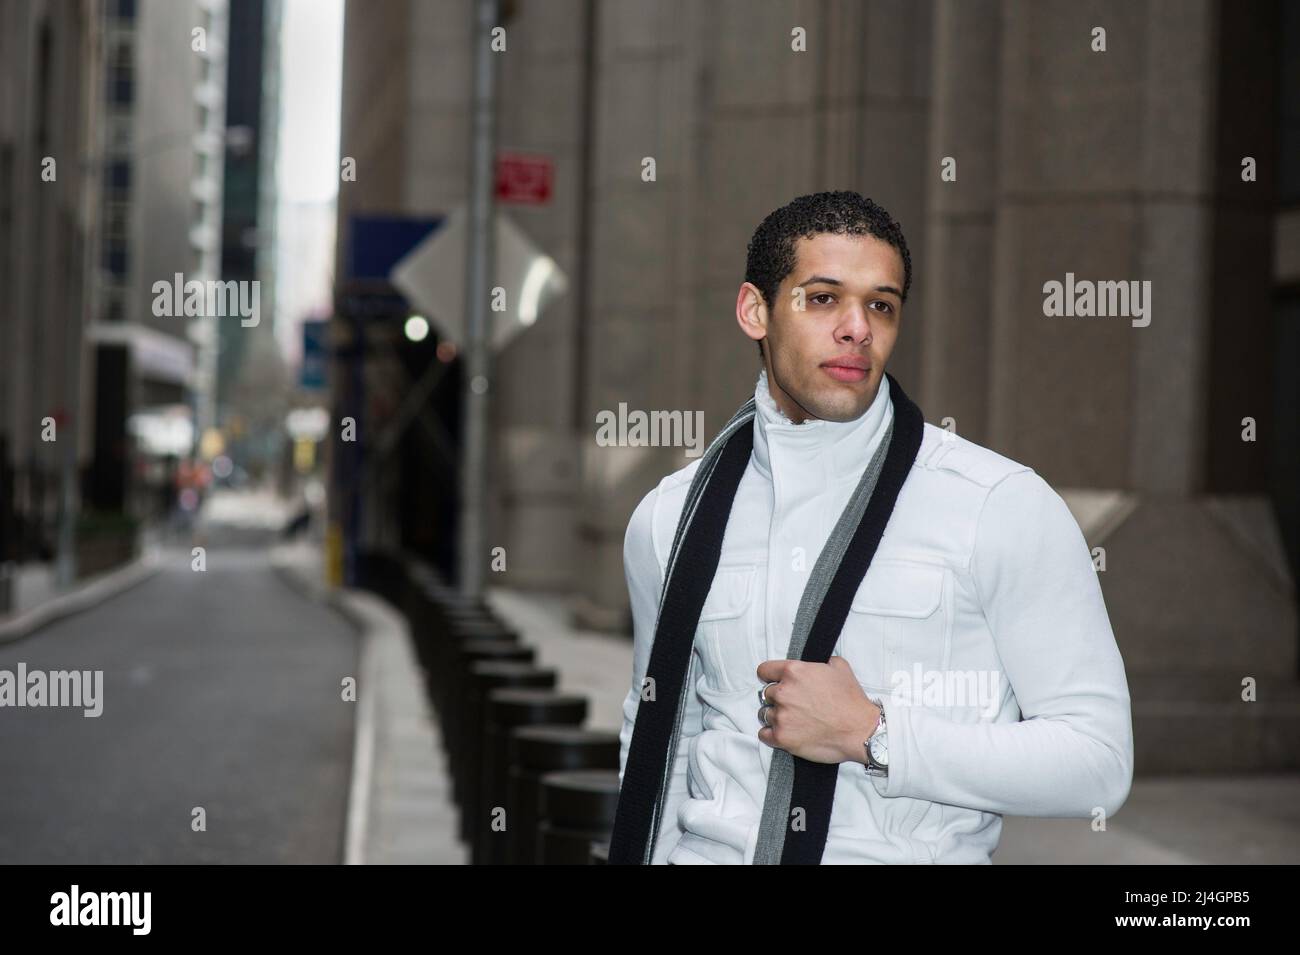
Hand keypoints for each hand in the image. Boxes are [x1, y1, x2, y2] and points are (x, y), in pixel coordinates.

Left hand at [755, 656, 881, 764]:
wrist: (860, 731)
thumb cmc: (851, 701)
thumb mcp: (839, 667)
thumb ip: (819, 662)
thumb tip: (815, 665)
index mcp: (794, 672)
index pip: (764, 670)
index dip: (769, 676)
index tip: (773, 682)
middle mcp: (783, 692)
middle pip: (766, 694)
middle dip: (778, 698)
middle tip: (794, 705)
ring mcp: (781, 716)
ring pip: (765, 713)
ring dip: (776, 716)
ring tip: (793, 720)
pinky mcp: (782, 737)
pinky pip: (764, 734)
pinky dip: (771, 734)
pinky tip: (785, 732)